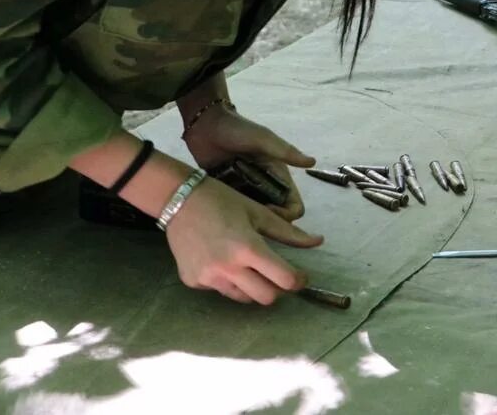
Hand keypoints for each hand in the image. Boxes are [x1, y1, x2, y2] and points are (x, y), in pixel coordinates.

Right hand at [163, 174, 323, 303]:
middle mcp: (228, 268)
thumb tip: (319, 241)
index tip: (300, 276)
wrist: (177, 199)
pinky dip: (226, 281)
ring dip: (252, 287)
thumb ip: (288, 232)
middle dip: (276, 288)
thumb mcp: (257, 212)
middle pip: (266, 297)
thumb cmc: (221, 200)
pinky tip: (220, 261)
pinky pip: (219, 290)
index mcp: (248, 248)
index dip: (298, 280)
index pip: (284, 279)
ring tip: (247, 266)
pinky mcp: (192, 281)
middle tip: (275, 274)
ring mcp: (208, 278)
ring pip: (242, 298)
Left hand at [183, 106, 315, 220]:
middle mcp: (266, 186)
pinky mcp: (229, 192)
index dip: (286, 214)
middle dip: (269, 221)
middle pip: (276, 216)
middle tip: (249, 217)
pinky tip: (225, 214)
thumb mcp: (262, 139)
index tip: (267, 210)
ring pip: (256, 216)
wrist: (205, 124)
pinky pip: (236, 211)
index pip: (293, 205)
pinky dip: (235, 215)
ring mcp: (247, 190)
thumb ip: (285, 151)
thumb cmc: (237, 129)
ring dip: (251, 220)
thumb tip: (312, 162)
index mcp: (278, 175)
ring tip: (236, 217)